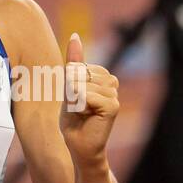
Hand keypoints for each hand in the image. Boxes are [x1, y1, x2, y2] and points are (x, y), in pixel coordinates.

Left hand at [59, 33, 118, 166]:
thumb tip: (75, 36)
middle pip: (78, 73)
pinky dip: (78, 105)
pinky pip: (86, 95)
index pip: (77, 67)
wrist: (79, 146)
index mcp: (102, 76)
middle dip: (70, 92)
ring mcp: (114, 93)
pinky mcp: (113, 106)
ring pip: (80, 84)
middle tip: (78, 108)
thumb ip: (73, 64)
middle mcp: (111, 82)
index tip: (75, 100)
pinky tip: (85, 115)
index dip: (68, 85)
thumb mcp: (69, 89)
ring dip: (73, 100)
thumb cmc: (74, 120)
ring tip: (82, 112)